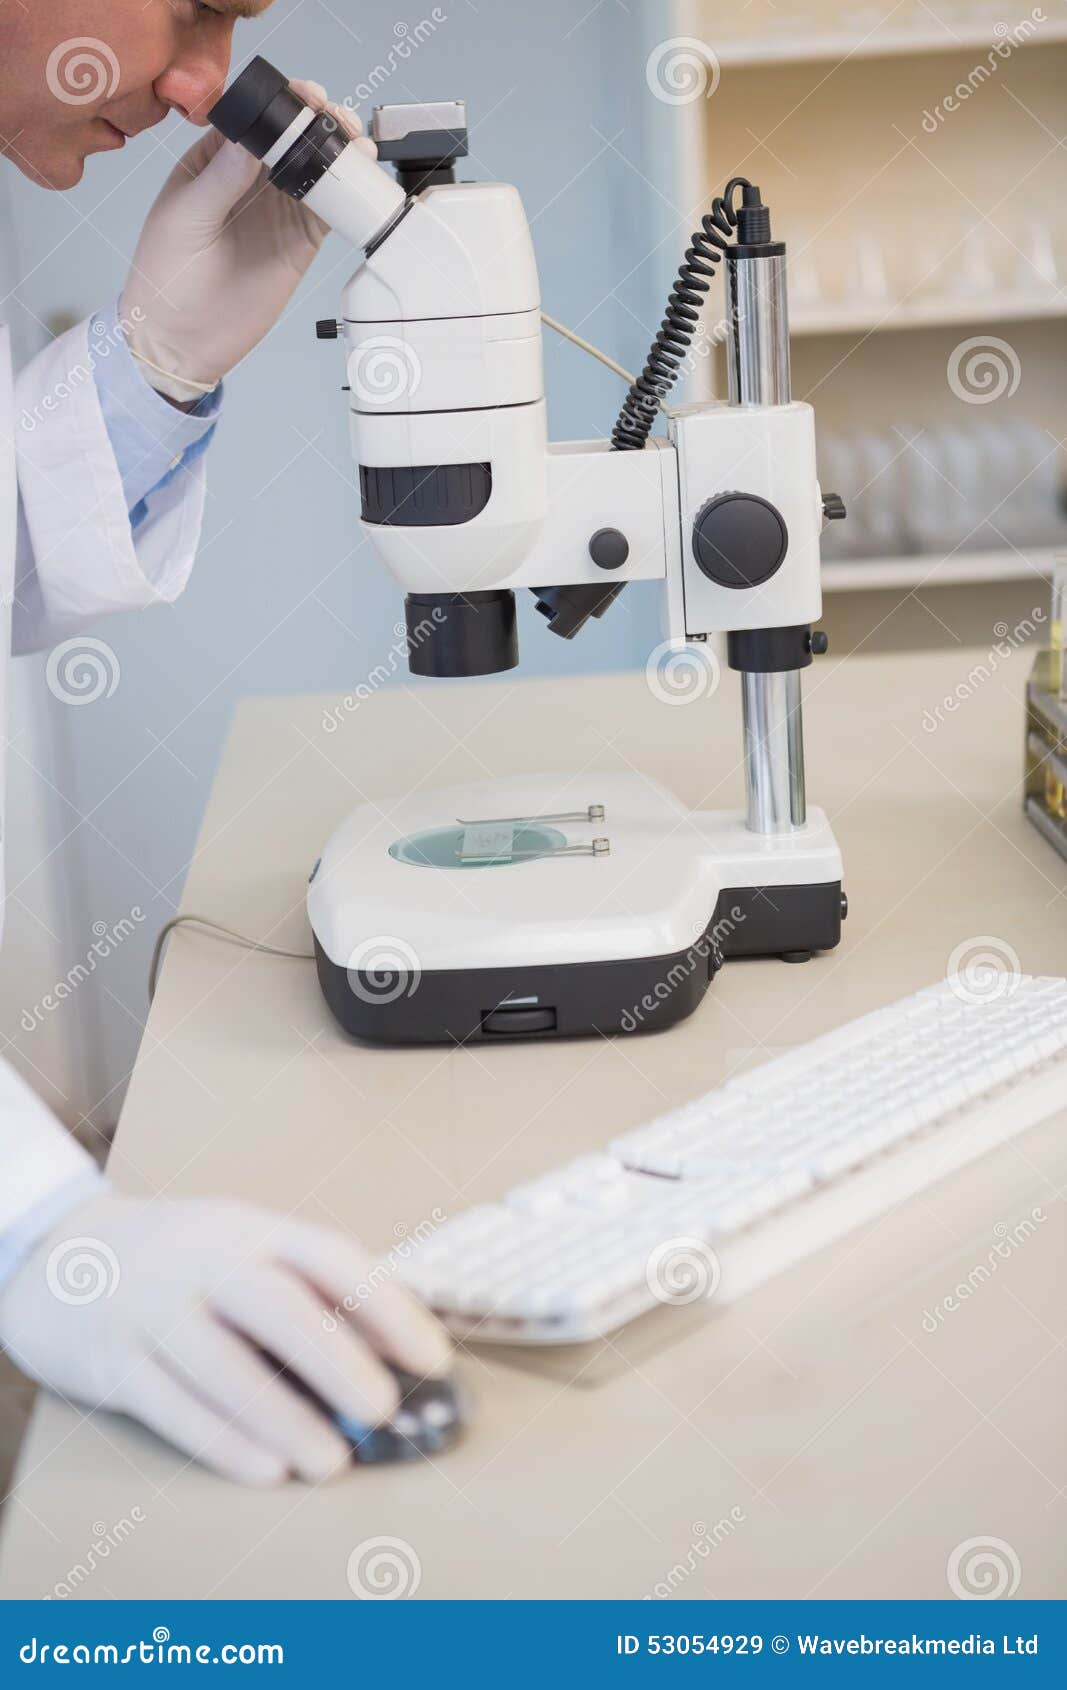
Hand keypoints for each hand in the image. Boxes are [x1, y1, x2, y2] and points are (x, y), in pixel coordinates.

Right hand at [0, 1190, 451, 1485]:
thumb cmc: (185, 1265)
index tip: (433, 1356)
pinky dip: (221, 1441)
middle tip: (383, 1411)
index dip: (385, 1305)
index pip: (328, 1257)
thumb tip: (394, 1358)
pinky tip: (265, 1469)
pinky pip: (169, 1405)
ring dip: (281, 1418)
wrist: (65, 1257)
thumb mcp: (245, 1249)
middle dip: (334, 1359)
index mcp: (251, 1228)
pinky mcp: (112, 1359)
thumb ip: (310, 1293)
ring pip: (221, 1364)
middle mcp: (202, 1259)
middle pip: (275, 1305)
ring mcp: (152, 1307)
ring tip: (331, 1463)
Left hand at [121, 82, 371, 399]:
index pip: (253, 120)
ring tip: (356, 146)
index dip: (281, 103)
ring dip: (338, 153)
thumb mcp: (184, 220)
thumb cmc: (165, 280)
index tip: (304, 97)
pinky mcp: (298, 243)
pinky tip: (356, 184)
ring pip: (315, 169)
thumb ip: (221, 179)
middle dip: (318, 122)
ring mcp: (276, 211)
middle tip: (337, 121)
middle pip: (292, 137)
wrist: (181, 342)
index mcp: (213, 161)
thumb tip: (254, 141)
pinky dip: (346, 196)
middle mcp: (248, 181)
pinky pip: (329, 211)